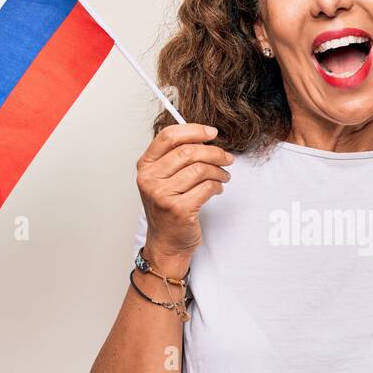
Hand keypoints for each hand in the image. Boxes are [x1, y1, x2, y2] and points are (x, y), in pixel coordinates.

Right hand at [135, 122, 232, 266]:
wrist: (166, 242)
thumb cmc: (168, 209)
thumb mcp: (163, 179)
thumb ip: (176, 157)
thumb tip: (205, 137)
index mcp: (145, 166)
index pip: (168, 136)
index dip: (194, 130)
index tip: (212, 133)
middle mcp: (150, 179)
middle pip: (188, 151)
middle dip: (214, 152)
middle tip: (227, 158)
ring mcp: (162, 195)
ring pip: (200, 169)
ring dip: (219, 171)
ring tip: (224, 176)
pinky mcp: (179, 209)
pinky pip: (207, 187)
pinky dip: (217, 186)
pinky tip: (217, 189)